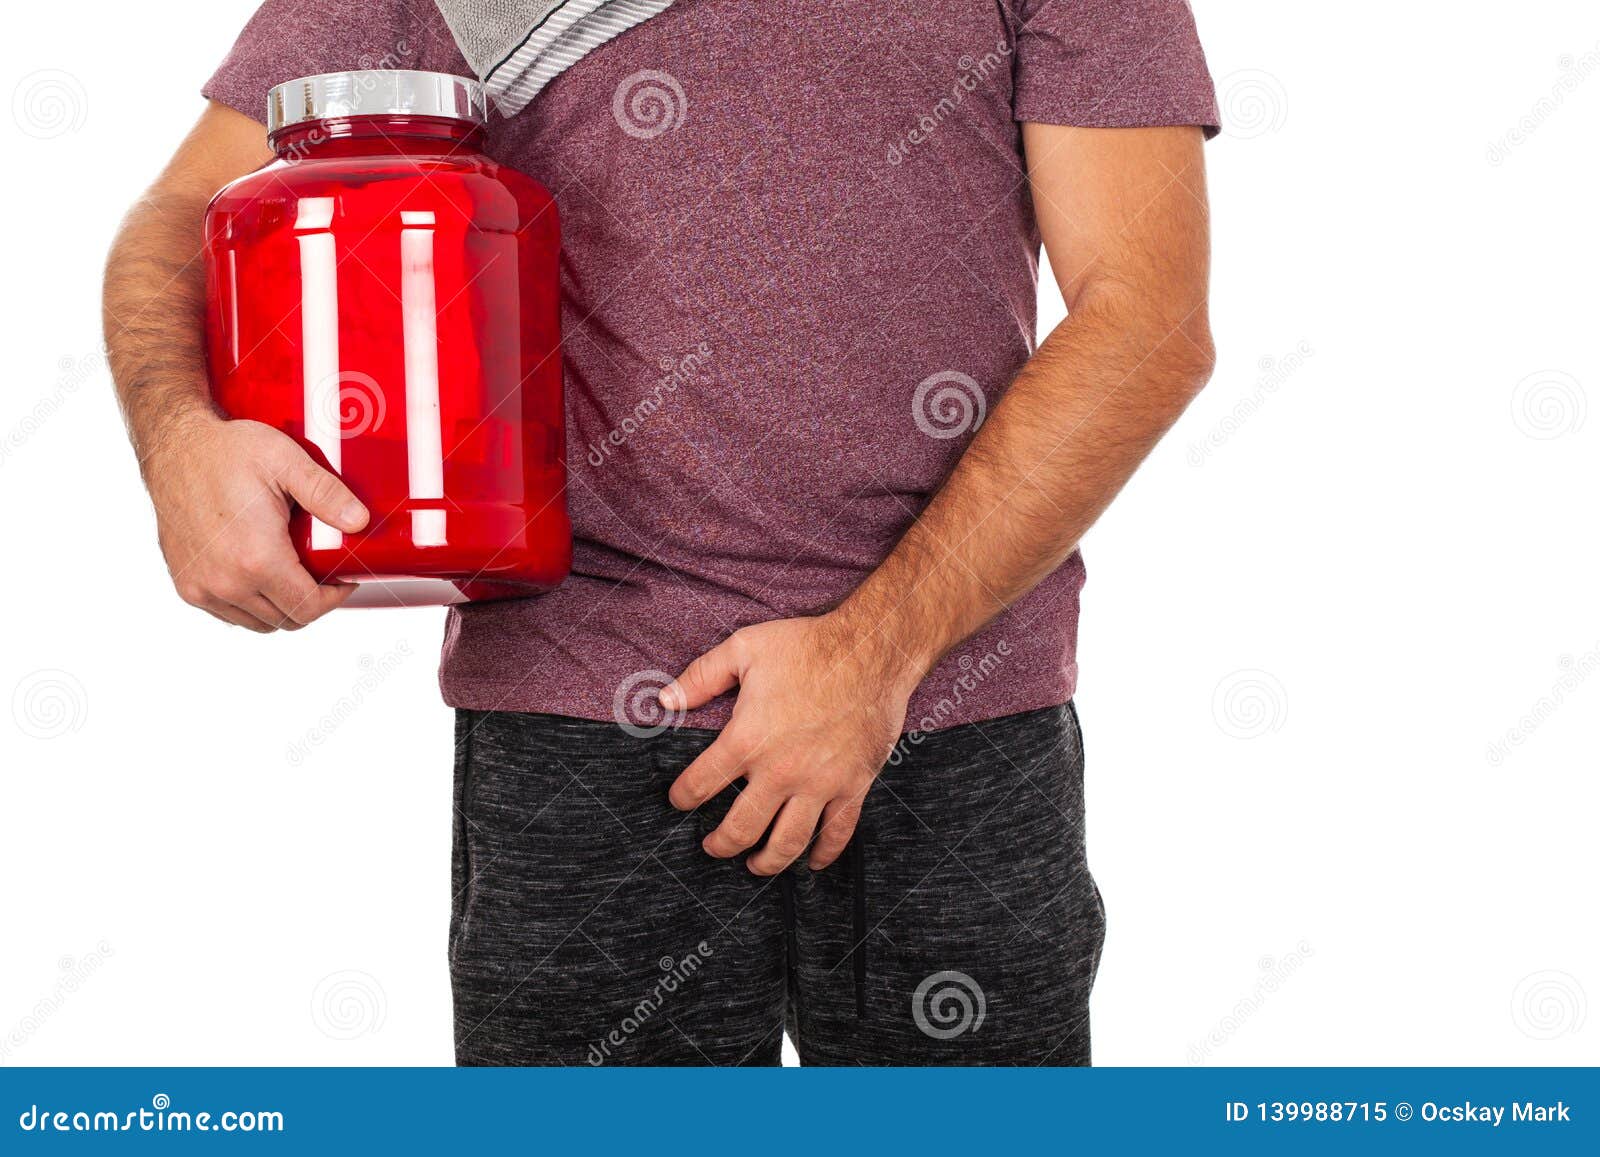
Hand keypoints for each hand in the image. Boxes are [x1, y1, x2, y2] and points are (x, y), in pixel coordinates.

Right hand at [143, 414, 368, 631]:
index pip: (308, 607)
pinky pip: (230, 614)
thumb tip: (360, 521)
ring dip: (283, 606)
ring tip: (295, 575)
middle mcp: (226, 582)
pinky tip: (264, 577)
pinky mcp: (186, 585)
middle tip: (324, 575)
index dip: (335, 598)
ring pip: (259, 622)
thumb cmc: (227, 451)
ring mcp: (202, 587)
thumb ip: (326, 493)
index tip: (344, 579)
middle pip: (287, 619)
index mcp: (256, 558)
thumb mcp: (286, 461)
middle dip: (313, 601)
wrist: (173, 448)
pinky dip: (252, 605)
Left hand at [663, 614, 918, 872]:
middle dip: (720, 844)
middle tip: (712, 846)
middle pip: (741, 829)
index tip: (679, 801)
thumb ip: (701, 676)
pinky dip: (824, 854)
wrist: (872, 651)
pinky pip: (838, 832)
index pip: (701, 785)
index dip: (683, 798)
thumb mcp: (744, 649)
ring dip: (766, 863)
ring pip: (787, 843)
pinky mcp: (853, 786)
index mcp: (747, 739)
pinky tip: (813, 863)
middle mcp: (780, 771)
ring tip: (754, 866)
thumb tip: (665, 701)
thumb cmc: (808, 646)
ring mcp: (819, 784)